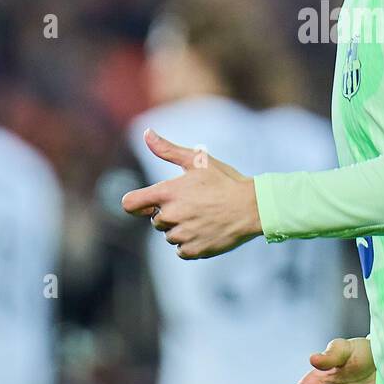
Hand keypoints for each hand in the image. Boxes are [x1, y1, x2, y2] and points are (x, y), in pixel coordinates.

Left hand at [121, 129, 261, 258]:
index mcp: (167, 193)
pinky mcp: (194, 251)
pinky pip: (181, 250)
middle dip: (168, 214)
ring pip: (169, 236)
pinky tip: (207, 230)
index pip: (130, 204)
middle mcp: (171, 216)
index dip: (137, 203)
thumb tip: (146, 132)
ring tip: (203, 216)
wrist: (253, 207)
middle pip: (155, 220)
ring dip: (180, 229)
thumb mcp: (197, 160)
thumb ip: (167, 149)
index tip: (149, 202)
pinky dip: (191, 243)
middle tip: (193, 204)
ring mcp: (182, 235)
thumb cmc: (225, 180)